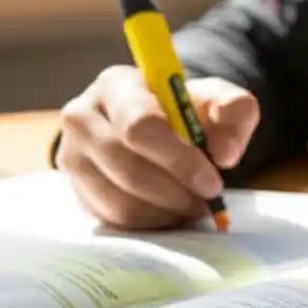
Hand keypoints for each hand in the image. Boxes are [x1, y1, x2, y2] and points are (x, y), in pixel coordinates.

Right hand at [56, 66, 259, 228]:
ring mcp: (72, 156)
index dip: (178, 160)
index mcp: (116, 85)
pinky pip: (114, 219)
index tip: (212, 182)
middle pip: (127, 167)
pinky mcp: (76, 189)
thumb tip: (225, 155)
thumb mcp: (216, 100)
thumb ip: (234, 113)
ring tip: (193, 205)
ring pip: (120, 200)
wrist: (151, 124)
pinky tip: (171, 211)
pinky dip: (151, 222)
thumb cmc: (183, 111)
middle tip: (206, 201)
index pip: (139, 126)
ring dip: (166, 211)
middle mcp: (82, 117)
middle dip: (174, 192)